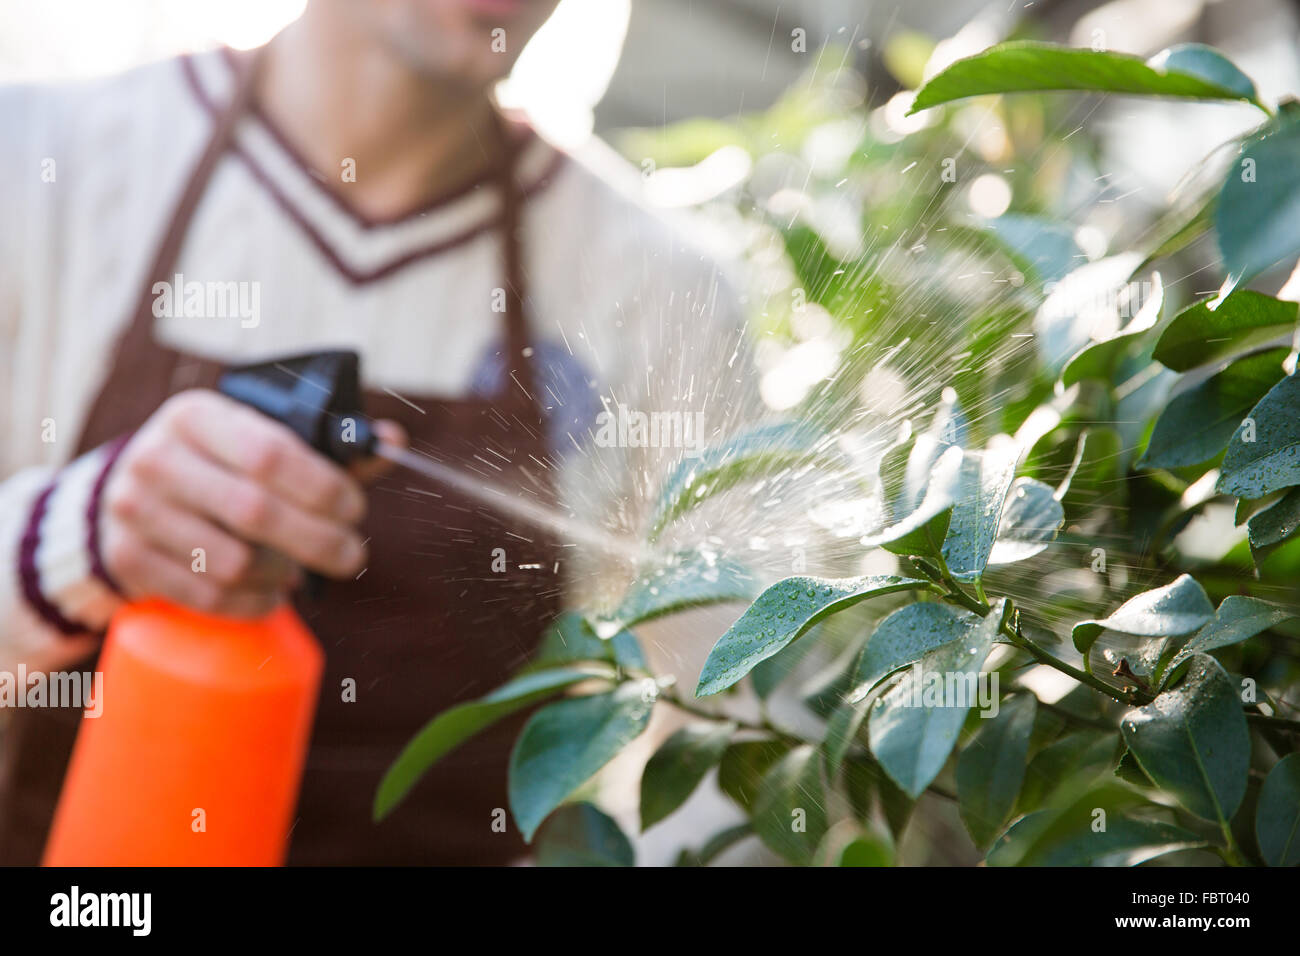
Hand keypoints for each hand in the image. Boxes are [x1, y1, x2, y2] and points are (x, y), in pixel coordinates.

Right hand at [100, 389, 396, 617]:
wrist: (131, 494)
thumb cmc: (221, 464)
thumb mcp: (260, 439)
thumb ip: (328, 445)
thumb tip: (392, 441)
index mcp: (197, 416)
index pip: (271, 454)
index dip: (324, 488)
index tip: (356, 510)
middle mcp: (157, 458)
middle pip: (256, 512)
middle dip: (319, 540)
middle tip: (352, 555)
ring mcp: (134, 510)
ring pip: (235, 563)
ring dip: (283, 574)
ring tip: (298, 568)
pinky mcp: (127, 560)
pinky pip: (211, 598)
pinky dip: (253, 601)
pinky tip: (269, 589)